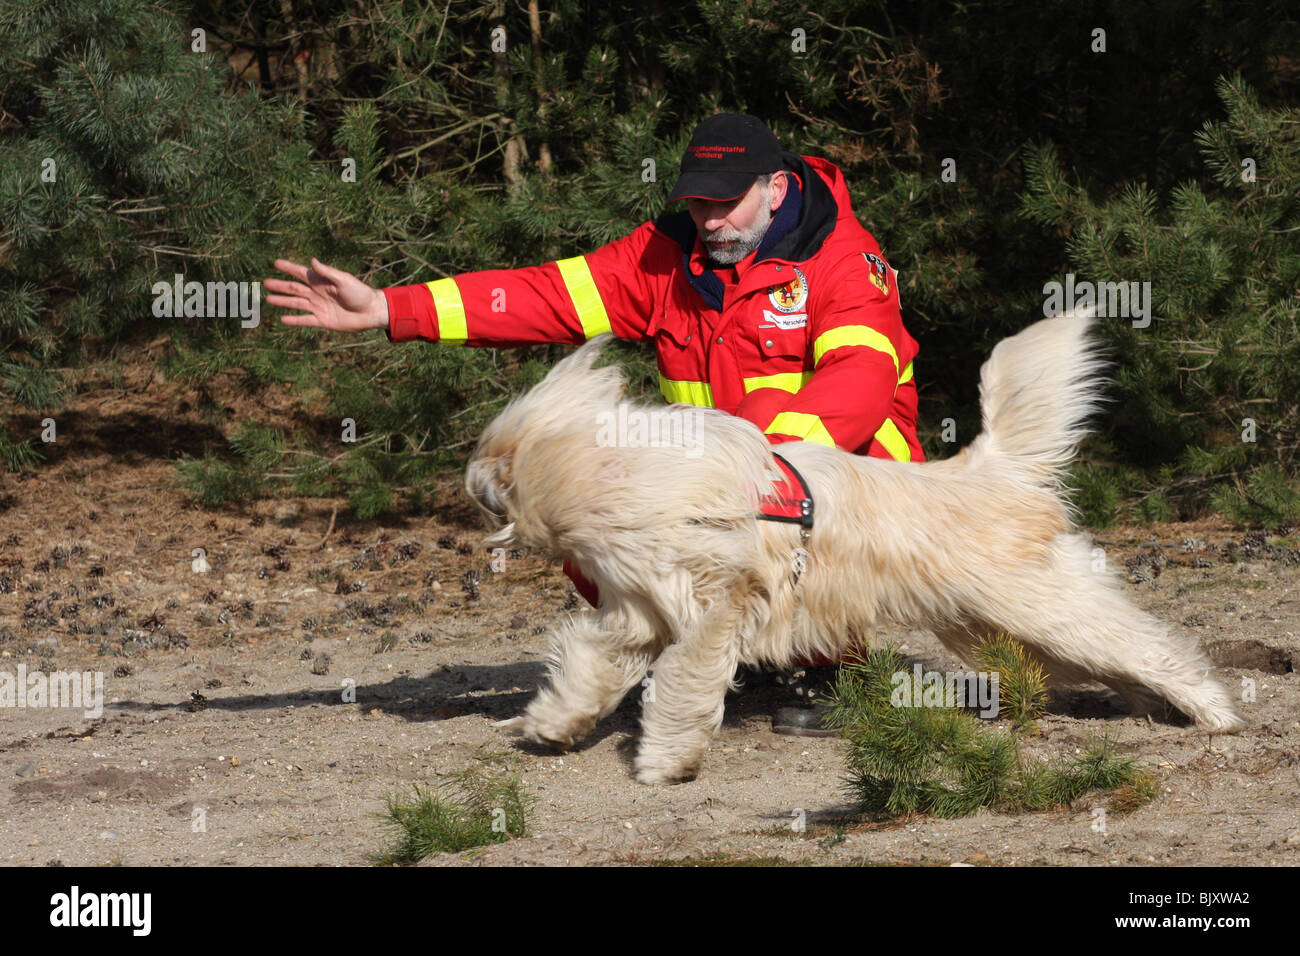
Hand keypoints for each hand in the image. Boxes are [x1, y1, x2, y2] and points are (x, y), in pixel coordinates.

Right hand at [266, 258, 389, 330]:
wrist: (371, 312)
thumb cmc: (360, 293)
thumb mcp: (344, 280)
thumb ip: (327, 272)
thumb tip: (312, 261)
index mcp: (322, 281)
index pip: (301, 273)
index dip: (288, 268)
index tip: (275, 263)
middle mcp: (317, 293)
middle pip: (294, 289)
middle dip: (280, 285)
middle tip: (265, 283)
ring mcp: (319, 307)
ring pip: (296, 303)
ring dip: (283, 301)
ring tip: (269, 299)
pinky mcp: (323, 320)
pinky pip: (305, 320)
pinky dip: (294, 320)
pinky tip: (283, 319)